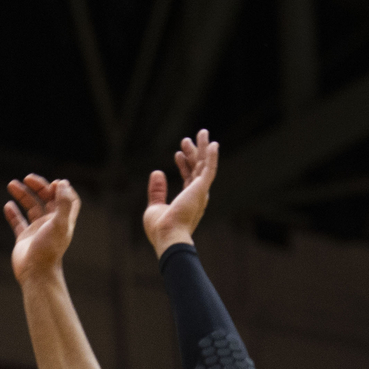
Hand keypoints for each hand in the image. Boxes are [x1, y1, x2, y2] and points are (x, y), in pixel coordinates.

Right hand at [5, 176, 79, 284]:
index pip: (68, 200)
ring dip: (23, 195)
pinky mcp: (24, 238)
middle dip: (39, 187)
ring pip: (31, 208)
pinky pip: (18, 222)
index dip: (63, 190)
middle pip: (48, 199)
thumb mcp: (59, 224)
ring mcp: (37, 231)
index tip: (54, 184)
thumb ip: (63, 203)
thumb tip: (61, 182)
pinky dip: (13, 213)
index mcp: (63, 220)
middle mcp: (51, 224)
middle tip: (28, 178)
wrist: (35, 273)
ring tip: (11, 184)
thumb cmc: (48, 250)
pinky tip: (8, 205)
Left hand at [142, 129, 218, 257]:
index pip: (188, 178)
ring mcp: (200, 192)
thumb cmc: (161, 228)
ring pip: (204, 165)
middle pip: (197, 169)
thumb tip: (156, 172)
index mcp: (188, 201)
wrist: (167, 236)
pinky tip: (213, 144)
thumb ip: (157, 190)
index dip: (184, 165)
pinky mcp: (201, 189)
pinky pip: (209, 169)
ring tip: (202, 133)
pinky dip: (212, 157)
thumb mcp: (155, 206)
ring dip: (203, 149)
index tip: (178, 153)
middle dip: (194, 153)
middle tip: (188, 139)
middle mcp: (197, 196)